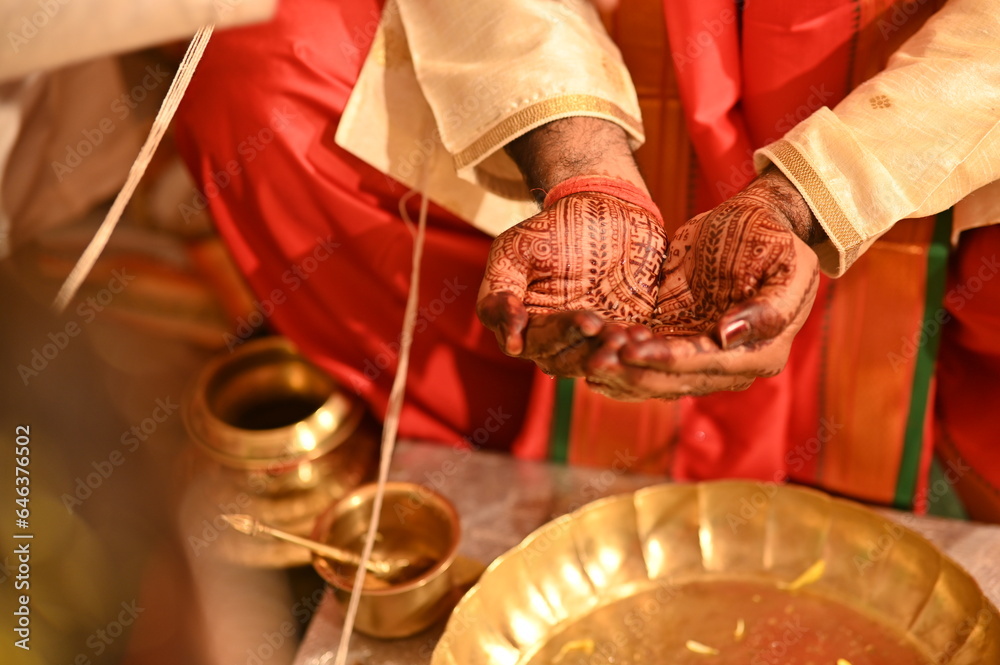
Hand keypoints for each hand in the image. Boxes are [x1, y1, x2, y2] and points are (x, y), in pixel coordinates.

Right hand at [477, 186, 665, 375]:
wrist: (604, 211)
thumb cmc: (551, 228)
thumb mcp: (513, 251)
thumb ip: (498, 294)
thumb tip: (512, 345)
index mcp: (526, 324)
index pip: (533, 342)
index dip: (553, 334)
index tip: (580, 322)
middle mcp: (556, 339)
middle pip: (565, 357)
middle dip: (582, 344)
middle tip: (598, 324)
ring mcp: (591, 340)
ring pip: (594, 359)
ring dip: (608, 351)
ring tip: (622, 335)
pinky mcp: (622, 333)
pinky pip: (625, 350)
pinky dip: (633, 347)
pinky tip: (643, 335)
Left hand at [586, 168, 822, 398]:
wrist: (754, 221)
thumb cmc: (775, 240)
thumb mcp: (790, 266)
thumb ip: (769, 308)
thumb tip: (728, 336)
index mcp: (761, 354)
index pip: (707, 366)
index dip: (666, 362)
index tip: (631, 352)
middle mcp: (729, 365)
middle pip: (674, 380)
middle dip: (633, 373)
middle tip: (595, 362)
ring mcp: (700, 356)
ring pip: (654, 376)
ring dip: (621, 372)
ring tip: (588, 359)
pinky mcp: (676, 339)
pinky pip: (644, 356)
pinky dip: (619, 356)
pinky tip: (591, 351)